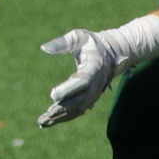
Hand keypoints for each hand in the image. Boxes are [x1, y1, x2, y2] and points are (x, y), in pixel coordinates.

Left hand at [37, 15, 158, 126]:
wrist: (115, 52)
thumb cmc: (92, 42)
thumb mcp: (79, 36)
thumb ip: (63, 42)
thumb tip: (43, 48)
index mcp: (95, 66)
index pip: (83, 81)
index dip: (69, 89)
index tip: (52, 95)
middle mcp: (98, 83)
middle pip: (81, 100)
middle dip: (64, 108)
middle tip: (47, 115)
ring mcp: (96, 92)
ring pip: (80, 108)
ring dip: (62, 117)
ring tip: (43, 122)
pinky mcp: (91, 97)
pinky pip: (79, 109)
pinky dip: (65, 116)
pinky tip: (50, 121)